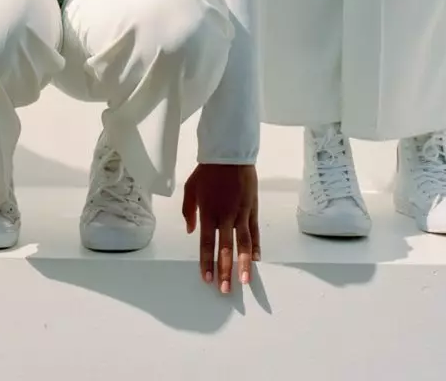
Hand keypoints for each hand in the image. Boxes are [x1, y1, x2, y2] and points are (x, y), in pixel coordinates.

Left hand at [182, 163, 259, 293]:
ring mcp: (240, 214)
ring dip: (243, 264)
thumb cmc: (207, 171)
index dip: (207, 262)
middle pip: (225, 248)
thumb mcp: (190, 188)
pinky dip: (256, 247)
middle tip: (226, 289)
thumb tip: (190, 231)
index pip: (207, 244)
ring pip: (243, 244)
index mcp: (208, 213)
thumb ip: (188, 211)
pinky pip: (254, 232)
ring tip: (244, 281)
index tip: (208, 279)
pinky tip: (255, 260)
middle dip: (225, 270)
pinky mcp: (252, 209)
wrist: (229, 155)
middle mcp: (225, 216)